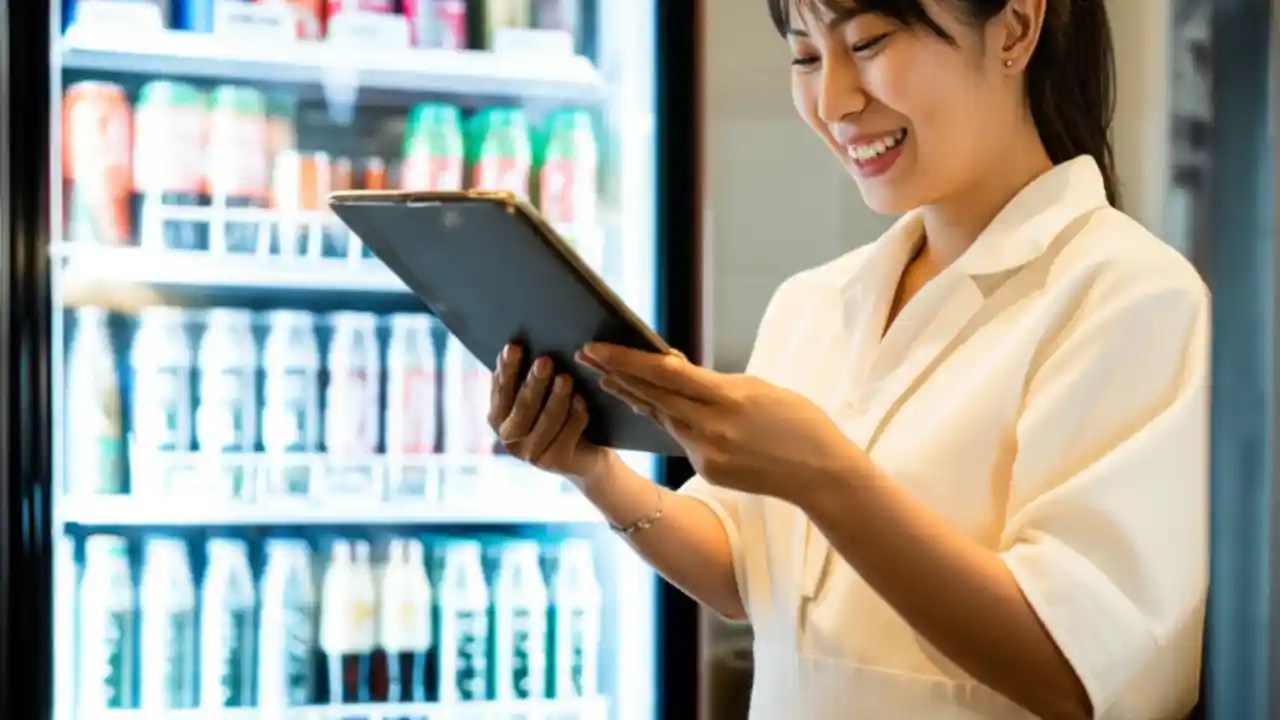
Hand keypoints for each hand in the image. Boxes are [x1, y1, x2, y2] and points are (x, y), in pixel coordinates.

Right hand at [489, 343, 614, 488]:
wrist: (584, 453)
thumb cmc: (557, 414)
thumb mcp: (537, 396)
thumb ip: (523, 378)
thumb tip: (514, 345)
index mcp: (499, 418)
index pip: (501, 392)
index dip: (507, 371)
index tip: (514, 347)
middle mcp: (510, 439)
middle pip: (522, 409)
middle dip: (533, 384)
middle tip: (544, 362)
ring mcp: (532, 454)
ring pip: (546, 422)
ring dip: (556, 399)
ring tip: (566, 378)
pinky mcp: (556, 462)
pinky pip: (567, 434)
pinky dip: (575, 416)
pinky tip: (582, 401)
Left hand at [580, 343, 864, 501]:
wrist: (822, 474)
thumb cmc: (797, 421)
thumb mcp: (760, 388)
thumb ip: (715, 383)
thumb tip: (673, 368)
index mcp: (729, 398)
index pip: (666, 373)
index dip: (626, 359)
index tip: (597, 346)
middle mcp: (713, 428)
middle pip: (653, 396)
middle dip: (617, 374)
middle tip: (586, 356)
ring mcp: (708, 453)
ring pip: (662, 417)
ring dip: (634, 397)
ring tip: (606, 379)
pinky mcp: (708, 471)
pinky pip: (681, 439)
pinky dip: (669, 420)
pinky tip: (650, 406)